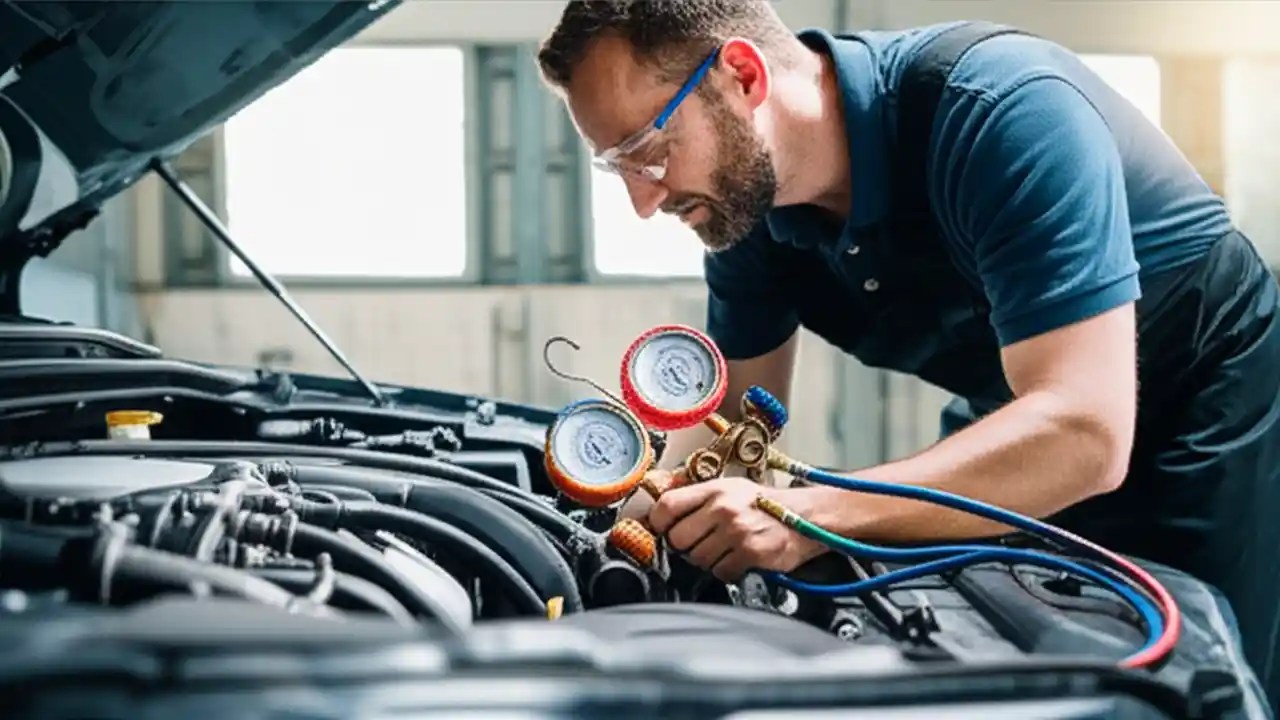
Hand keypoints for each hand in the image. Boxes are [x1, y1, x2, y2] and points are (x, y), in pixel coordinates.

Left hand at [646, 477, 827, 582]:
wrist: (806, 516)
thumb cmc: (765, 504)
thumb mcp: (730, 489)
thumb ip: (698, 499)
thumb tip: (662, 515)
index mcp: (715, 489)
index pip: (667, 505)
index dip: (659, 522)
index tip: (662, 529)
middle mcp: (723, 508)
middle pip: (678, 538)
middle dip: (685, 546)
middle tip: (700, 542)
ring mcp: (737, 531)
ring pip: (697, 559)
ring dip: (707, 560)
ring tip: (724, 550)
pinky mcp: (750, 553)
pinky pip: (720, 572)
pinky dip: (726, 571)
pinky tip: (737, 559)